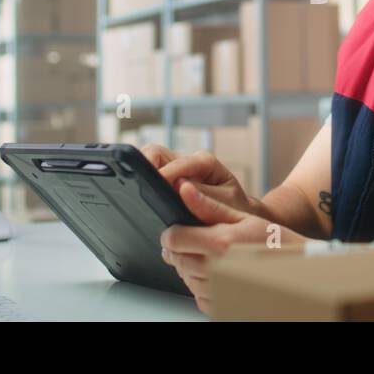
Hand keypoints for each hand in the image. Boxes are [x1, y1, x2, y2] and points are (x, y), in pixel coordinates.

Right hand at [139, 143, 267, 219]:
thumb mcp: (225, 205)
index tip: (157, 182)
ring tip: (134, 186)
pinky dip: (142, 181)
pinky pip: (149, 175)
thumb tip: (180, 186)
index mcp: (204, 164)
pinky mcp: (168, 182)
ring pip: (149, 161)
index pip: (177, 161)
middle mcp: (188, 163)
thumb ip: (205, 197)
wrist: (239, 220)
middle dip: (144, 163)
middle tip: (136, 179)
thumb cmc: (234, 211)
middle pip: (156, 152)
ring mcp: (176, 171)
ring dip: (141, 171)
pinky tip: (138, 193)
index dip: (165, 172)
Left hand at [160, 180, 305, 315]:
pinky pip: (197, 296)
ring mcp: (217, 290)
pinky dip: (201, 285)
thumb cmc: (270, 240)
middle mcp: (215, 269)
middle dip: (180, 249)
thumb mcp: (240, 216)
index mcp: (218, 242)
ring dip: (190, 267)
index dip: (173, 233)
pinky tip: (217, 273)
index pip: (173, 239)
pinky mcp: (220, 305)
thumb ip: (207, 205)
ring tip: (211, 256)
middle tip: (196, 242)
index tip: (180, 230)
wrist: (293, 268)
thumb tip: (183, 188)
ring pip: (185, 277)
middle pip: (176, 259)